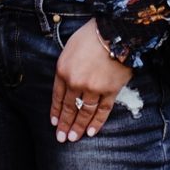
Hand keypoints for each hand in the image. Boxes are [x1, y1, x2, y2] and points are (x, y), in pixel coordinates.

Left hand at [50, 19, 132, 143]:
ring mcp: (93, 88)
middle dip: (65, 125)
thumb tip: (68, 80)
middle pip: (69, 108)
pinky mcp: (110, 91)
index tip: (55, 123)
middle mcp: (76, 82)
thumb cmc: (92, 34)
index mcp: (63, 70)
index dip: (56, 111)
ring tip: (74, 139)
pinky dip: (97, 123)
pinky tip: (91, 132)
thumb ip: (67, 65)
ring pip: (84, 113)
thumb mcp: (70, 47)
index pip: (57, 96)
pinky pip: (102, 111)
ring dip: (78, 127)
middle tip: (62, 139)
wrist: (115, 31)